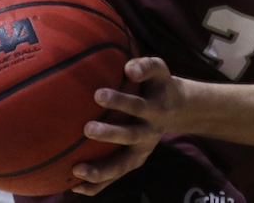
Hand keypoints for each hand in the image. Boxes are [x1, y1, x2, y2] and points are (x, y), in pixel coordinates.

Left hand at [69, 57, 182, 195]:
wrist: (177, 108)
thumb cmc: (158, 84)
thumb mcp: (158, 70)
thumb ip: (145, 66)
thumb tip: (128, 69)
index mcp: (156, 109)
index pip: (138, 106)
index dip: (120, 101)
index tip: (97, 94)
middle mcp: (150, 132)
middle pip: (130, 136)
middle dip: (109, 134)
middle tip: (86, 128)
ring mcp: (143, 151)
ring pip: (122, 164)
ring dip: (101, 170)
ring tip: (77, 170)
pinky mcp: (134, 162)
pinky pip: (116, 176)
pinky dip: (97, 185)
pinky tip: (76, 187)